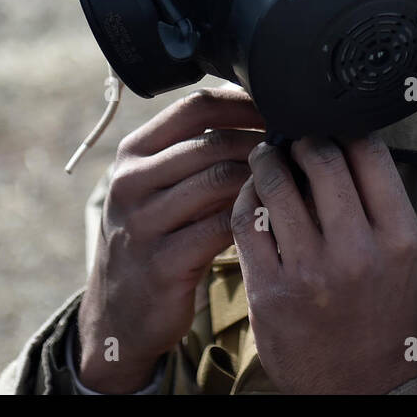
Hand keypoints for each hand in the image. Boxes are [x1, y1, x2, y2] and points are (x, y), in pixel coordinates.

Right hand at [76, 86, 264, 392]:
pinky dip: (251, 218)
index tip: (278, 109)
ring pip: (218, 181)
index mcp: (132, 153)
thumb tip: (260, 115)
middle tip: (294, 153)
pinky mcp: (162, 262)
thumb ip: (195, 154)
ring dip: (261, 180)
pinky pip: (220, 227)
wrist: (122, 312)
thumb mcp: (159, 188)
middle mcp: (130, 182)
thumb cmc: (156, 237)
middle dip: (261, 145)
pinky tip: (271, 219)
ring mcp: (142, 223)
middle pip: (212, 143)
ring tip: (288, 183)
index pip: (193, 108)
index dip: (242, 104)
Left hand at [231, 136, 416, 393]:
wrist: (360, 389)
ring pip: (277, 185)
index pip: (370, 154)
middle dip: (303, 138)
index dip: (345, 128)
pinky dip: (245, 198)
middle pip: (322, 159)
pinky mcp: (269, 289)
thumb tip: (348, 147)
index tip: (332, 126)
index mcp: (399, 238)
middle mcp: (357, 250)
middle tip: (293, 138)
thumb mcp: (404, 262)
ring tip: (265, 156)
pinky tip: (249, 195)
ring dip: (267, 160)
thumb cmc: (382, 320)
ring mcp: (310, 270)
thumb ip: (381, 208)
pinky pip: (247, 221)